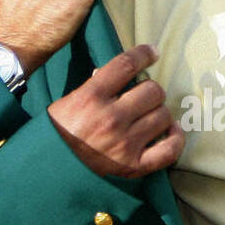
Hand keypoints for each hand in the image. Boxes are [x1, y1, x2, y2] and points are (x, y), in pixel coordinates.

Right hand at [47, 43, 184, 178]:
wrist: (49, 172)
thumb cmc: (58, 134)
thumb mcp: (67, 103)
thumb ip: (94, 87)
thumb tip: (121, 73)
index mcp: (91, 98)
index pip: (126, 65)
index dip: (144, 54)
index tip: (152, 52)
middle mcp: (111, 119)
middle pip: (153, 90)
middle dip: (150, 90)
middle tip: (143, 96)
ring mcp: (125, 144)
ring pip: (164, 115)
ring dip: (160, 112)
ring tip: (151, 115)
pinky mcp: (134, 166)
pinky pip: (169, 149)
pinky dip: (175, 138)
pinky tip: (171, 130)